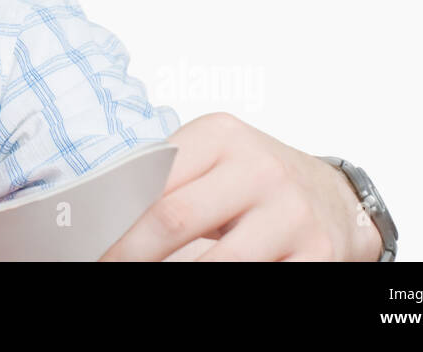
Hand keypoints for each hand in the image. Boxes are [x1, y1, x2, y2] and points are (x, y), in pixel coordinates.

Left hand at [99, 112, 382, 260]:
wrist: (333, 196)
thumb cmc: (255, 177)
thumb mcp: (213, 158)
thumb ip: (167, 175)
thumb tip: (104, 215)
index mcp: (222, 135)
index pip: (152, 178)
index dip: (114, 217)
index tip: (90, 241)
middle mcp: (260, 169)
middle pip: (174, 219)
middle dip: (130, 252)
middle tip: (106, 266)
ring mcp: (291, 214)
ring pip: (216, 263)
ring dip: (172, 276)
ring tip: (145, 277)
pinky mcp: (318, 255)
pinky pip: (256, 281)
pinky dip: (222, 286)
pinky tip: (200, 282)